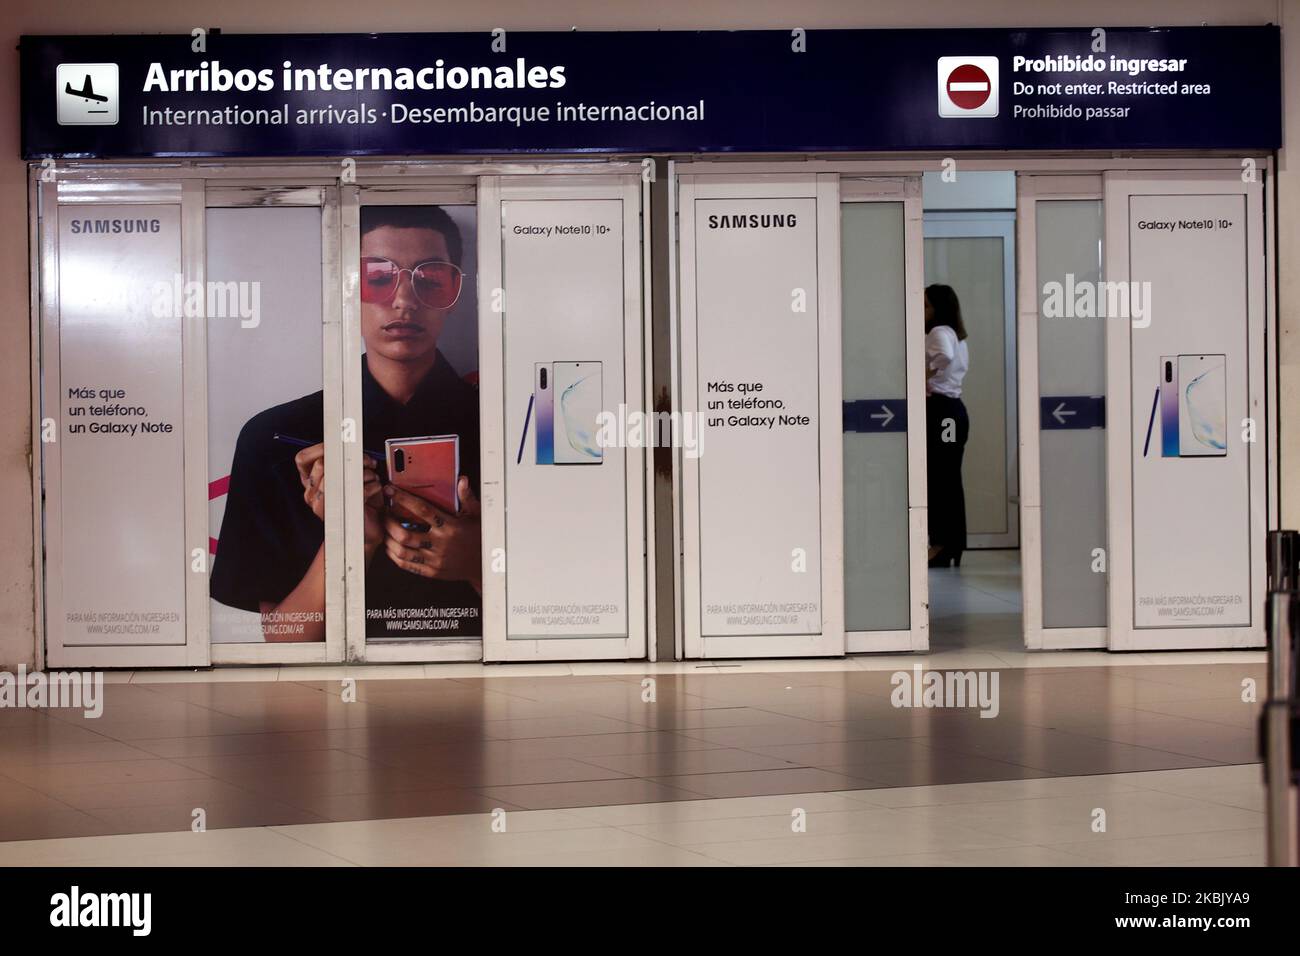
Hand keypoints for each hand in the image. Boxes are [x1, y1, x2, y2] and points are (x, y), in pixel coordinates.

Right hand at [295, 443, 385, 560]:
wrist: (365, 535)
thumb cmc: (360, 505)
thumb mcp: (350, 478)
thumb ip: (344, 463)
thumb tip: (350, 445)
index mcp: (311, 484)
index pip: (302, 459)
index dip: (319, 448)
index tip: (341, 445)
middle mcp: (312, 495)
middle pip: (323, 463)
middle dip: (352, 458)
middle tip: (367, 462)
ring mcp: (322, 505)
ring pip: (341, 474)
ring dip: (365, 472)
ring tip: (373, 478)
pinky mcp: (340, 513)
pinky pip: (358, 489)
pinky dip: (373, 485)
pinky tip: (375, 488)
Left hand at [383, 477, 481, 589]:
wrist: (485, 566)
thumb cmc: (479, 538)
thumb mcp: (477, 516)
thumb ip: (467, 498)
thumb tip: (462, 481)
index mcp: (450, 527)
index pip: (422, 510)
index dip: (404, 499)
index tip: (391, 491)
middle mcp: (441, 544)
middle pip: (406, 533)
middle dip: (389, 522)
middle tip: (384, 514)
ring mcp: (435, 560)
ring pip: (403, 550)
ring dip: (389, 539)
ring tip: (385, 530)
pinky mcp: (431, 571)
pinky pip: (407, 564)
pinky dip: (394, 555)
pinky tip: (391, 547)